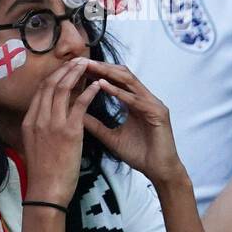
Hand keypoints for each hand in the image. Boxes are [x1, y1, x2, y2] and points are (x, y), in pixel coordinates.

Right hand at [21, 57, 101, 205]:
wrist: (46, 190)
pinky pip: (80, 104)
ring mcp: (52, 124)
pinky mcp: (69, 131)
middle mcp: (38, 119)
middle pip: (50, 85)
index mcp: (29, 121)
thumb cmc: (43, 171)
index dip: (54, 76)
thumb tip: (48, 117)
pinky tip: (97, 85)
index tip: (65, 68)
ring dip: (76, 74)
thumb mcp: (34, 145)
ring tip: (88, 65)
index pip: (40, 91)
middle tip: (78, 60)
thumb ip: (40, 128)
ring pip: (63, 89)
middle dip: (65, 69)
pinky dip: (89, 91)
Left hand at [80, 60, 185, 185]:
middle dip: (101, 66)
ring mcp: (153, 104)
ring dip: (108, 73)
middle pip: (122, 75)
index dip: (96, 72)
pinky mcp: (158, 113)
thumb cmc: (137, 154)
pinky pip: (135, 99)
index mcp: (134, 102)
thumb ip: (94, 124)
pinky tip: (102, 85)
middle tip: (80, 60)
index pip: (115, 80)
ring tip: (89, 66)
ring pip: (129, 81)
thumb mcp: (109, 136)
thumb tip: (73, 113)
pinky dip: (118, 92)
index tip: (76, 67)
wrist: (158, 171)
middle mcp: (145, 99)